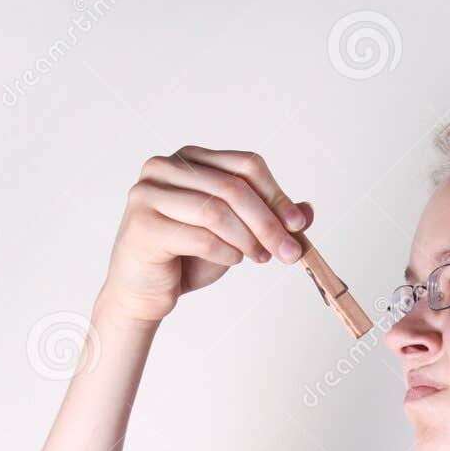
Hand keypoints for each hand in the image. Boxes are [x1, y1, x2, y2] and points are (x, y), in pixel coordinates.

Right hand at [93, 146, 313, 327]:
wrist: (145, 292)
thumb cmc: (188, 258)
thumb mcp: (237, 235)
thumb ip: (268, 219)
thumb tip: (307, 212)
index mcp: (190, 158)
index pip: (245, 165)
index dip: (277, 195)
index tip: (298, 226)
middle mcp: (164, 167)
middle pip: (234, 187)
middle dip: (269, 223)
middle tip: (290, 252)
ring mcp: (148, 193)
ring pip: (217, 211)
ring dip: (248, 239)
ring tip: (259, 258)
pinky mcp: (142, 225)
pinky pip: (200, 237)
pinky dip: (225, 253)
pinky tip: (231, 261)